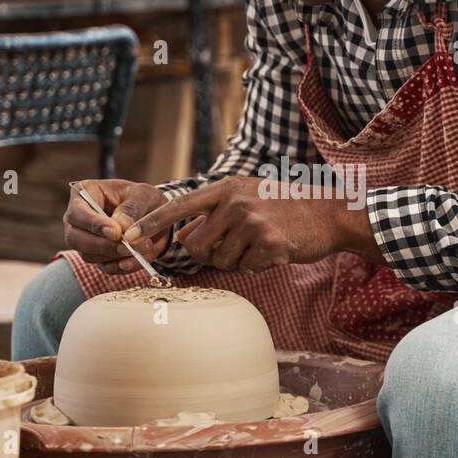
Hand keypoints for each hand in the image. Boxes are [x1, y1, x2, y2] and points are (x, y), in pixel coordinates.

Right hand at [64, 179, 169, 274]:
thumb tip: (121, 227)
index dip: (94, 225)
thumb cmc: (145, 198)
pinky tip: (139, 257)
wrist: (155, 215)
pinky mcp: (99, 257)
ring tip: (143, 246)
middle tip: (128, 246)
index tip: (116, 233)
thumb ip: (132, 209)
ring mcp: (86, 240)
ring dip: (116, 256)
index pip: (77, 212)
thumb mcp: (144, 195)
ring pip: (88, 256)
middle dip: (102, 245)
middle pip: (74, 238)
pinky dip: (123, 266)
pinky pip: (105, 268)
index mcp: (85, 193)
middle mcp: (79, 219)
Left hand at [125, 176, 381, 272]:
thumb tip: (181, 238)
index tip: (129, 237)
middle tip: (231, 249)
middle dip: (207, 255)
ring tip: (257, 246)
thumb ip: (213, 214)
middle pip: (195, 244)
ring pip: (219, 260)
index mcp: (226, 188)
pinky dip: (256, 266)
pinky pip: (245, 269)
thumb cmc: (284, 209)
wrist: (328, 215)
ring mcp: (252, 222)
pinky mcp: (268, 243)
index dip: (152, 224)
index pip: (179, 207)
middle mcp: (235, 202)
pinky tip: (272, 251)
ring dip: (235, 261)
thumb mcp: (246, 199)